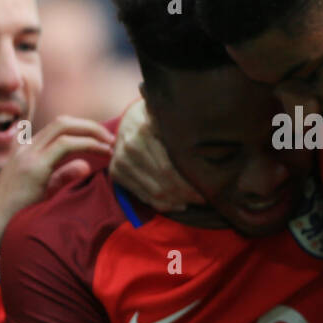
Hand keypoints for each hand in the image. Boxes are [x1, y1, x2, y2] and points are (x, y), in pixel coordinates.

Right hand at [0, 116, 114, 236]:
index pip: (57, 128)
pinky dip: (88, 144)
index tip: (103, 142)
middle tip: (112, 139)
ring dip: (92, 132)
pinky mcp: (33, 166)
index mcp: (25, 151)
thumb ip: (61, 176)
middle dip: (91, 126)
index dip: (82, 130)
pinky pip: (65, 144)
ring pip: (65, 126)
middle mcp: (25, 147)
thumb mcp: (42, 191)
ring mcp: (27, 154)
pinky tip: (102, 152)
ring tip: (111, 144)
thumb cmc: (13, 216)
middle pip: (63, 122)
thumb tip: (85, 166)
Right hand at [109, 98, 203, 212]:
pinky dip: (162, 204)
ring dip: (176, 201)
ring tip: (193, 202)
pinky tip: (178, 204)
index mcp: (145, 131)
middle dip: (186, 193)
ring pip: (154, 192)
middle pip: (164, 181)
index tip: (207, 186)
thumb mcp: (168, 118)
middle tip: (204, 198)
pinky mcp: (116, 173)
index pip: (170, 167)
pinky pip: (143, 196)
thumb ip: (182, 131)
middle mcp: (131, 147)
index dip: (189, 181)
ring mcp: (121, 161)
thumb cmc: (156, 119)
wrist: (128, 119)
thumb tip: (206, 147)